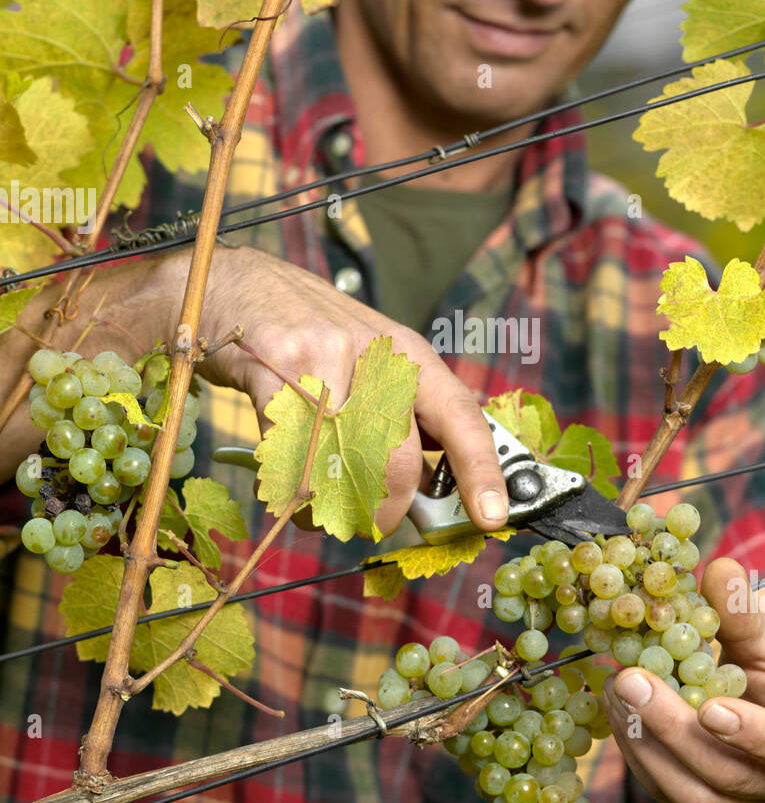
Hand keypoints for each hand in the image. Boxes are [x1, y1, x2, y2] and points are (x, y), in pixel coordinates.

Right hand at [2, 246, 507, 537]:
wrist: (233, 282)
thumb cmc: (307, 334)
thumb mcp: (369, 359)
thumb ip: (400, 415)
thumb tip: (431, 490)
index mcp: (409, 354)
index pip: (461, 414)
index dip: (481, 470)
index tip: (493, 517)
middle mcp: (374, 353)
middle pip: (399, 461)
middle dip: (384, 510)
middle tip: (365, 521)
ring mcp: (323, 357)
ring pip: (344, 467)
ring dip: (329, 508)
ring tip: (314, 507)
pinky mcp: (272, 367)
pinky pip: (291, 458)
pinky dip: (290, 491)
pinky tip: (284, 487)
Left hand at [603, 556, 764, 802]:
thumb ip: (746, 616)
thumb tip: (717, 568)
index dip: (754, 734)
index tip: (710, 708)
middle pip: (730, 773)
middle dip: (673, 727)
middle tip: (629, 680)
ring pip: (696, 795)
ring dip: (647, 745)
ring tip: (615, 694)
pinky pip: (673, 798)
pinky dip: (641, 758)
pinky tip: (618, 717)